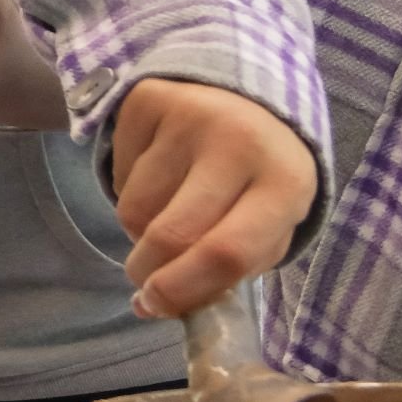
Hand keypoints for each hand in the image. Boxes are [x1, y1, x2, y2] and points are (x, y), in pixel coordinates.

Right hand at [112, 78, 316, 318]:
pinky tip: (157, 177)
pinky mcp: (147, 101)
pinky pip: (117, 173)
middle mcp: (238, 143)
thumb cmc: (262, 178)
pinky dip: (128, 191)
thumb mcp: (270, 223)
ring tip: (166, 214)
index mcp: (285, 184)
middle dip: (148, 272)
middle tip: (147, 282)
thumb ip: (227, 268)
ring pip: (134, 208)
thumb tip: (157, 303)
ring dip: (140, 230)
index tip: (159, 306)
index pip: (227, 250)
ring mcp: (188, 116)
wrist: (250, 95)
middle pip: (171, 234)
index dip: (185, 289)